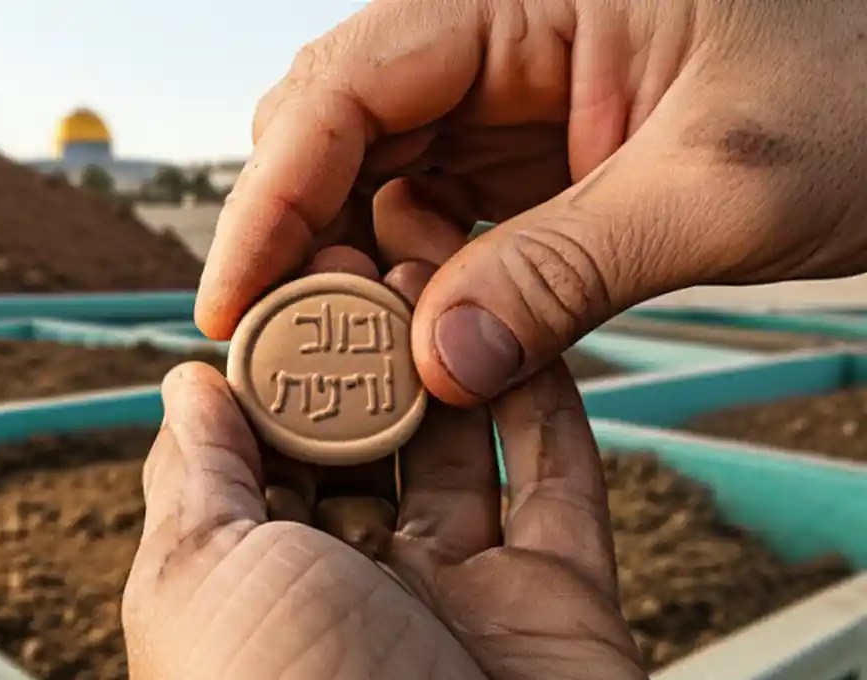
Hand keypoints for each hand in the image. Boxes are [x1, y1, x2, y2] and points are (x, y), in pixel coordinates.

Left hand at [124, 250, 664, 679]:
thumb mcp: (198, 577)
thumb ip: (196, 477)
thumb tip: (185, 382)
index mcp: (261, 580)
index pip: (271, 441)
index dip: (284, 352)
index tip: (299, 260)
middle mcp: (359, 587)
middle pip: (372, 434)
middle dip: (373, 340)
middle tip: (382, 237)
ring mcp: (462, 596)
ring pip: (466, 445)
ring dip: (456, 352)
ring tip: (450, 254)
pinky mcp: (559, 610)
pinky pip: (562, 489)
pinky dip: (552, 404)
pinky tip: (531, 325)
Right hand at [195, 0, 866, 404]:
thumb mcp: (723, 186)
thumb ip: (570, 271)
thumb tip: (435, 364)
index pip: (346, 87)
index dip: (270, 198)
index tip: (234, 306)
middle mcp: (495, 36)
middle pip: (332, 130)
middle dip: (298, 239)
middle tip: (294, 350)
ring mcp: (508, 95)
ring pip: (371, 176)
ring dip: (351, 268)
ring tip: (365, 356)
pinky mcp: (530, 152)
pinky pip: (434, 211)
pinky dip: (413, 277)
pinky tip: (426, 330)